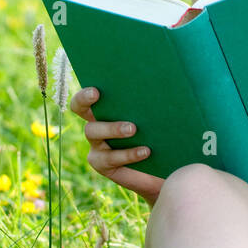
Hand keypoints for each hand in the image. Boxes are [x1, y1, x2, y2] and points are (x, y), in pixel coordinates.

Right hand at [69, 86, 164, 206]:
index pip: (87, 95)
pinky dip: (128, 153)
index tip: (97, 89)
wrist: (167, 170)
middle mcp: (97, 124)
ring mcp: (97, 145)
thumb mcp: (161, 117)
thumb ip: (156, 101)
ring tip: (133, 128)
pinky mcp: (103, 165)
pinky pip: (109, 158)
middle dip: (85, 99)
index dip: (85, 91)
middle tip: (98, 94)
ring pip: (93, 132)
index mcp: (107, 108)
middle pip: (79, 109)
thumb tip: (168, 77)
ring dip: (112, 127)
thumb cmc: (165, 135)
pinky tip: (146, 150)